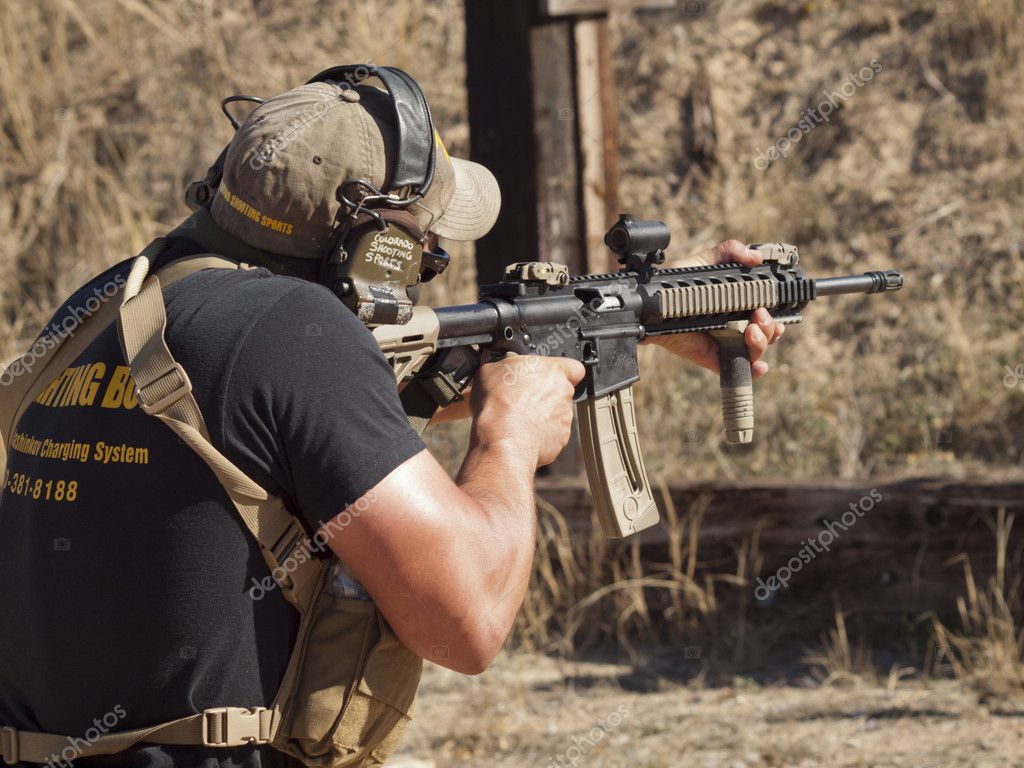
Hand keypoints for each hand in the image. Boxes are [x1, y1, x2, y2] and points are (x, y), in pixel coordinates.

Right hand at [470, 355, 585, 467]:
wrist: (503, 438)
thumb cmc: (498, 403)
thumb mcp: (490, 370)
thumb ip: (506, 366)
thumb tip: (501, 369)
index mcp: (552, 370)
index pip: (574, 367)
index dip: (563, 372)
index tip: (548, 376)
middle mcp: (564, 392)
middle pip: (562, 390)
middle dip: (546, 394)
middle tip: (524, 398)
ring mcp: (565, 416)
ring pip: (557, 413)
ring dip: (543, 414)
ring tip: (519, 418)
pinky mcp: (561, 438)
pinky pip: (553, 433)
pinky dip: (541, 433)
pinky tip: (522, 432)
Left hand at [643, 239, 784, 378]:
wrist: (653, 302)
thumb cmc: (677, 282)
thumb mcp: (706, 262)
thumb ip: (730, 252)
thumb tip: (756, 257)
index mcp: (738, 305)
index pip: (766, 313)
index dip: (776, 313)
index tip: (776, 308)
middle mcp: (736, 326)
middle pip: (767, 334)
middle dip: (771, 328)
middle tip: (760, 317)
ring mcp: (726, 343)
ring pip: (757, 350)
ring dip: (763, 342)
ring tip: (752, 330)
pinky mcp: (714, 358)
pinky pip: (738, 369)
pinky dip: (753, 370)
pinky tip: (758, 364)